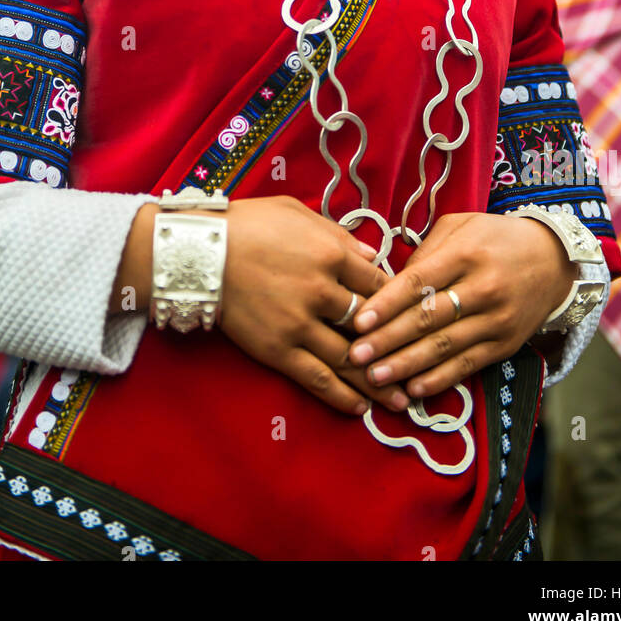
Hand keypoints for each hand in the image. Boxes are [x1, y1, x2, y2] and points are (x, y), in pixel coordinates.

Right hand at [219, 196, 412, 416]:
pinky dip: (341, 396)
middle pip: (371, 324)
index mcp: (332, 254)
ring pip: (351, 359)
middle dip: (398, 346)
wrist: (199, 251)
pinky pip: (317, 378)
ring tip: (402, 400)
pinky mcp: (279, 350)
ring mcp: (301, 324)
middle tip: (420, 363)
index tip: (411, 315)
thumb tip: (373, 256)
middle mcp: (323, 291)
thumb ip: (339, 235)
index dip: (398, 300)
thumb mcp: (297, 212)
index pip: (379, 283)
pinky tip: (361, 408)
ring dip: (379, 382)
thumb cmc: (248, 223)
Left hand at [343, 211, 577, 397]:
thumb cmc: (495, 238)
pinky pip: (468, 365)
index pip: (418, 282)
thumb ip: (425, 251)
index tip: (358, 321)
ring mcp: (496, 320)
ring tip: (375, 378)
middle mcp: (482, 288)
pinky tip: (413, 389)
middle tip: (354, 356)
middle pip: (428, 319)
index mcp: (465, 254)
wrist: (554, 258)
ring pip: (444, 347)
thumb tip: (390, 281)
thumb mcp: (460, 225)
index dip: (386, 304)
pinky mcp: (506, 344)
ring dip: (406, 366)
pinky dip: (440, 379)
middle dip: (387, 341)